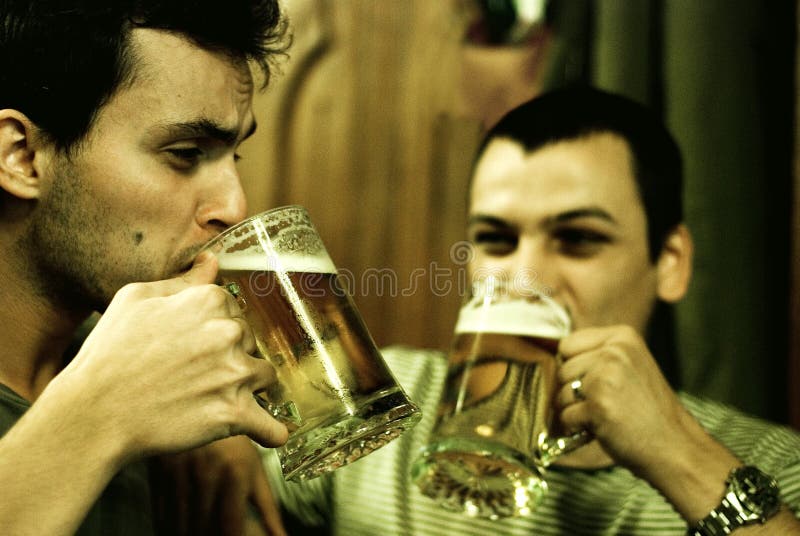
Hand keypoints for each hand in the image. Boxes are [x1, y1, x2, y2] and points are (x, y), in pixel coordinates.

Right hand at [49, 251, 287, 462]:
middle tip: (197, 374)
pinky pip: (272, 427)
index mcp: (209, 301)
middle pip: (249, 343)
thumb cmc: (108, 354)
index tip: (197, 344)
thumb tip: (212, 262)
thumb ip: (183, 281)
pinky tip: (274, 435)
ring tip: (218, 399)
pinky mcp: (234, 414)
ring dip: (248, 387)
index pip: (235, 311)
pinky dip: (272, 433)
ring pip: (264, 377)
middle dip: (231, 356)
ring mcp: (235, 374)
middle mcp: (228, 333)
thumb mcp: (136, 299)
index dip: (216, 328)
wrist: (93, 413)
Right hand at [151, 436, 285, 535]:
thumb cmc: (232, 442)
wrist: (200, 404)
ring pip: (179, 522)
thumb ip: (267, 507)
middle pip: (204, 527)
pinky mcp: (161, 468)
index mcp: (237, 471)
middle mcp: (209, 471)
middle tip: (210, 534)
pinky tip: (172, 527)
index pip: (231, 525)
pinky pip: (161, 509)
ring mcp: (183, 469)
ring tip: (193, 533)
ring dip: (186, 532)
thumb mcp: (253, 468)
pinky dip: (166, 523)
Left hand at [555, 325, 690, 474]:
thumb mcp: (630, 366)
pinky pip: (566, 416)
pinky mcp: (598, 405)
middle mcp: (614, 352)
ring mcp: (605, 378)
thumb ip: (598, 356)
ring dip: (574, 410)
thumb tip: (553, 358)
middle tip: (600, 404)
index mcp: (622, 337)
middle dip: (572, 390)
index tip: (591, 382)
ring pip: (561, 392)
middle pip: (562, 368)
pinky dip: (577, 428)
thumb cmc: (648, 411)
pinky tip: (600, 429)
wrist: (675, 446)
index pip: (568, 344)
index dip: (572, 366)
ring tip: (602, 417)